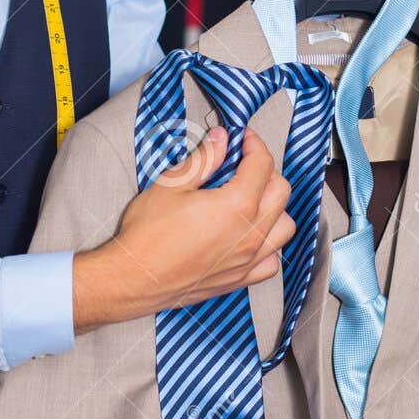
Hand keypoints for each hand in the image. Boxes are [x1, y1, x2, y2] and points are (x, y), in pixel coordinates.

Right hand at [71, 127, 293, 332]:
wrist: (133, 278)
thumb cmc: (147, 233)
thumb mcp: (171, 184)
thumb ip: (204, 159)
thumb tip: (222, 139)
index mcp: (237, 206)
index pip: (262, 165)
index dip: (255, 144)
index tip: (243, 139)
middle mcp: (250, 234)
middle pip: (281, 191)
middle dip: (266, 170)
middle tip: (243, 164)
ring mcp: (248, 260)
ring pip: (284, 226)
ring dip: (274, 207)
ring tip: (251, 199)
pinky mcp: (240, 279)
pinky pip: (272, 261)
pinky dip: (268, 244)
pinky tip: (249, 236)